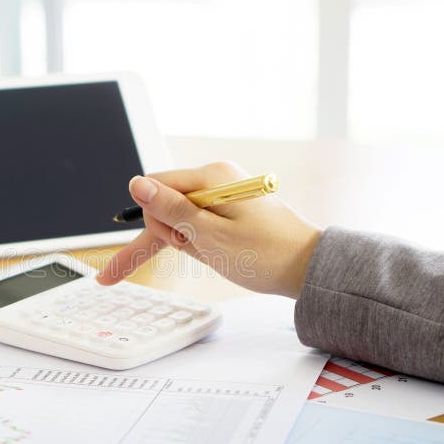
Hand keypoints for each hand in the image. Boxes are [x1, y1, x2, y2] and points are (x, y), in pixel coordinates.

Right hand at [96, 162, 320, 298]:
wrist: (307, 268)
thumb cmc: (264, 255)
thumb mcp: (209, 236)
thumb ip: (170, 209)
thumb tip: (137, 184)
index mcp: (211, 176)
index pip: (155, 186)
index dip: (156, 217)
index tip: (178, 241)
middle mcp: (215, 177)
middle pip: (166, 201)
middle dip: (171, 232)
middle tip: (199, 251)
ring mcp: (222, 192)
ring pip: (180, 216)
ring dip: (186, 241)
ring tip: (215, 255)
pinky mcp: (228, 208)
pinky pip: (198, 221)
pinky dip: (198, 240)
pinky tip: (213, 254)